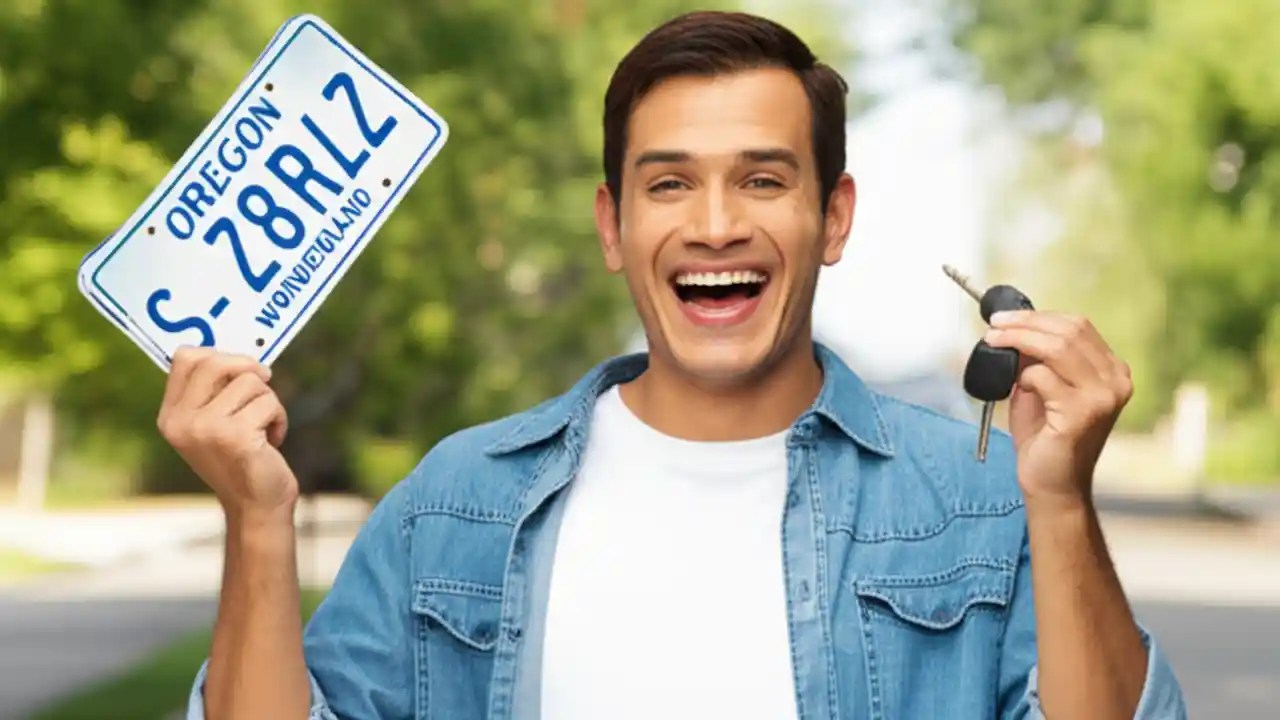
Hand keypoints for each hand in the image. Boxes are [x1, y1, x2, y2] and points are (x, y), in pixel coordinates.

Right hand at [157, 347, 297, 522]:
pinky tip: (273, 441)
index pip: (185, 357)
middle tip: (265, 382)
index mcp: (170, 416)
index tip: (242, 370)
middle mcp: (181, 422)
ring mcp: (206, 429)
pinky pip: (269, 402)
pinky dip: (280, 418)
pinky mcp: (235, 437)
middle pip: (216, 361)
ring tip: (265, 426)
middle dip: (249, 368)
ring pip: (250, 381)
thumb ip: (215, 391)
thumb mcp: (215, 424)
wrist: (256, 506)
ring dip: (268, 400)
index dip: (220, 355)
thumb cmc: (242, 459)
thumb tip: (240, 352)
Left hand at [984, 311, 1132, 505]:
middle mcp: (1116, 380)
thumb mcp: (1041, 387)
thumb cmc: (1045, 437)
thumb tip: (1014, 326)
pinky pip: (1043, 377)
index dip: (1038, 316)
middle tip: (993, 325)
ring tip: (993, 341)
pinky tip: (1016, 387)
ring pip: (1058, 347)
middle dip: (1024, 323)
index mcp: (1112, 370)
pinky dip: (1023, 376)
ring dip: (1018, 339)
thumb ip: (1036, 358)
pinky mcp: (1082, 413)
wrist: (1052, 484)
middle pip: (1069, 330)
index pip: (1078, 325)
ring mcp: (1103, 397)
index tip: (1004, 317)